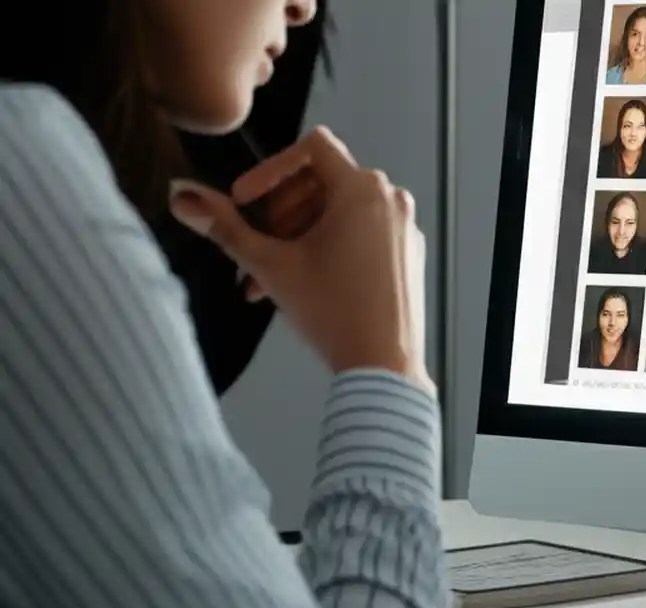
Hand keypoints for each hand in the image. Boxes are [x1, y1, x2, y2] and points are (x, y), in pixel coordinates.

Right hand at [168, 126, 432, 392]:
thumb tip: (181, 196)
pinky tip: (298, 283)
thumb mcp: (270, 265)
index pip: (313, 147)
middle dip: (278, 211)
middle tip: (255, 244)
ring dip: (296, 236)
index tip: (245, 200)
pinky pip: (363, 234)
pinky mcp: (408, 255)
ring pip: (339, 213)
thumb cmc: (333, 312)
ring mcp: (404, 229)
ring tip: (265, 276)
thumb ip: (225, 226)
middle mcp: (391, 201)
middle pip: (322, 182)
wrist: (383, 366)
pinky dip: (327, 247)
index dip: (271, 169)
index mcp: (363, 190)